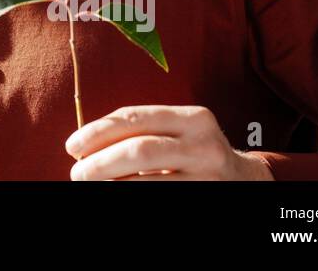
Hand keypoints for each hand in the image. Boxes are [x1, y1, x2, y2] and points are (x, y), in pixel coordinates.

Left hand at [65, 104, 273, 179]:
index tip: (72, 146)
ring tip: (90, 183)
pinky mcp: (206, 200)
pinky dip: (129, 195)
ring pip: (146, 182)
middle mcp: (204, 145)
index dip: (97, 132)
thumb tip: (84, 144)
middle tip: (77, 172)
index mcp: (193, 118)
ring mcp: (208, 177)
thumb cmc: (194, 152)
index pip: (134, 118)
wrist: (245, 182)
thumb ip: (140, 130)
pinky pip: (157, 198)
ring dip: (110, 184)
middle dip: (100, 161)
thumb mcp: (177, 132)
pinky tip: (114, 194)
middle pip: (138, 150)